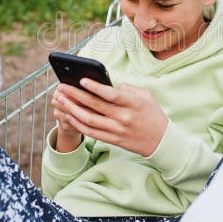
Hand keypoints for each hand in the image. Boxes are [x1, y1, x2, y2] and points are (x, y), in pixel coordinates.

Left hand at [53, 79, 168, 156]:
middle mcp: (123, 117)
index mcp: (133, 103)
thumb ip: (129, 89)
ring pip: (89, 119)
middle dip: (75, 95)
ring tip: (61, 100)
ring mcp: (117, 130)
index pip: (111, 94)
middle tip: (62, 87)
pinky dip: (78, 123)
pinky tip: (69, 115)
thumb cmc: (153, 115)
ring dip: (72, 108)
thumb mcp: (146, 97)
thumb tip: (111, 85)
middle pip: (94, 105)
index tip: (81, 80)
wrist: (161, 141)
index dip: (95, 87)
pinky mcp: (113, 139)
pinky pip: (91, 132)